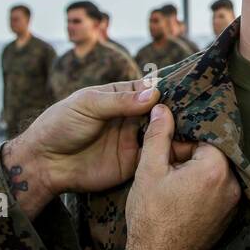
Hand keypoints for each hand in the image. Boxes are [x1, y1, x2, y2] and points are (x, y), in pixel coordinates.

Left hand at [3, 79, 189, 217]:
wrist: (44, 163)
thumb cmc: (60, 125)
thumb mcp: (87, 104)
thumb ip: (119, 101)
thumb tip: (154, 94)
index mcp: (120, 96)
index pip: (150, 88)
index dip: (169, 88)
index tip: (192, 87)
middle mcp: (130, 117)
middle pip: (161, 111)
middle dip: (180, 110)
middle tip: (205, 110)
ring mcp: (133, 140)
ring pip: (163, 133)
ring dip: (179, 131)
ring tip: (201, 129)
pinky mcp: (133, 163)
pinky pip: (155, 157)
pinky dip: (170, 153)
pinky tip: (187, 150)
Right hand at [116, 104, 240, 249]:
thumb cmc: (151, 218)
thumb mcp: (149, 171)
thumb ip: (158, 136)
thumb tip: (162, 108)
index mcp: (215, 168)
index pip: (203, 137)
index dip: (180, 143)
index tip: (164, 153)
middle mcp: (232, 184)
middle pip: (211, 154)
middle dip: (188, 157)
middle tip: (165, 171)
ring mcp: (234, 202)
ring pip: (214, 172)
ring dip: (194, 173)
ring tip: (170, 186)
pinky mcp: (229, 216)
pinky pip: (217, 191)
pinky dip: (201, 189)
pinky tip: (180, 201)